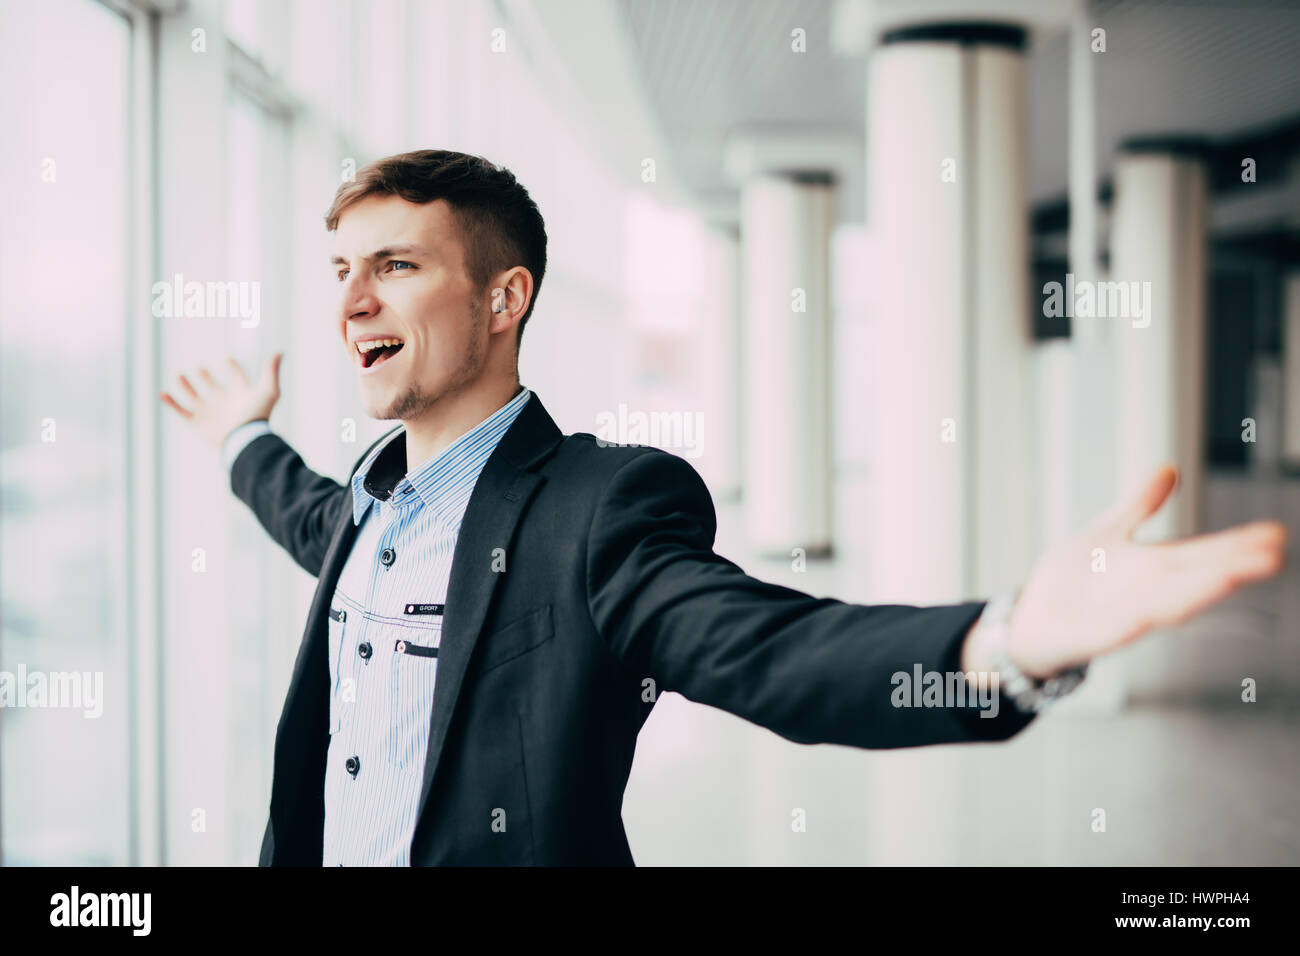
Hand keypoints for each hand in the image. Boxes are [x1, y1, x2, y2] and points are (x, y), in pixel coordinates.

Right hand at [160, 353, 282, 448]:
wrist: (244, 438)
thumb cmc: (258, 415)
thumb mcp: (268, 390)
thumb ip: (271, 370)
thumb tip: (280, 351)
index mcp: (240, 395)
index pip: (237, 379)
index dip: (233, 369)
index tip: (228, 359)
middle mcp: (224, 404)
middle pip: (212, 388)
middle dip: (205, 378)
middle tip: (200, 368)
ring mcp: (210, 413)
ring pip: (195, 398)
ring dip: (186, 386)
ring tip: (179, 374)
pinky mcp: (198, 423)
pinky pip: (181, 411)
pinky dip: (171, 402)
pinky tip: (163, 392)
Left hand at [965, 463, 1287, 678]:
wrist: (1030, 620)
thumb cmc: (1074, 579)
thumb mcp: (1107, 532)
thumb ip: (1140, 505)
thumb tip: (1168, 470)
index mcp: (1152, 568)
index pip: (1202, 554)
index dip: (1237, 545)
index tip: (1275, 534)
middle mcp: (1145, 594)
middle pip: (1193, 579)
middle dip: (1230, 568)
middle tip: (1272, 556)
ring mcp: (1121, 618)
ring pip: (1163, 607)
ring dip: (1193, 594)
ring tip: (1226, 579)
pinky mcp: (1090, 637)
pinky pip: (1112, 632)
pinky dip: (1130, 624)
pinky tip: (1146, 616)